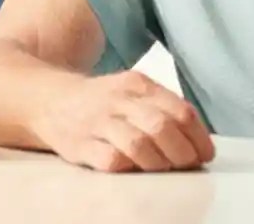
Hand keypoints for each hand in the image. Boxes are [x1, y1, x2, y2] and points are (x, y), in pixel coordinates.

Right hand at [32, 70, 215, 172]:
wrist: (48, 99)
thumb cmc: (102, 102)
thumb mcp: (132, 92)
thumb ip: (162, 107)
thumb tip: (197, 139)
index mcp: (138, 84)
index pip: (180, 110)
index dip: (198, 137)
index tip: (205, 154)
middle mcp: (118, 100)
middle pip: (162, 126)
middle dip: (182, 152)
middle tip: (186, 165)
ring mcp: (97, 122)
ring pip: (138, 143)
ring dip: (158, 162)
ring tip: (162, 168)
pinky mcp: (80, 144)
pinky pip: (110, 160)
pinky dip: (128, 167)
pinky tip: (133, 169)